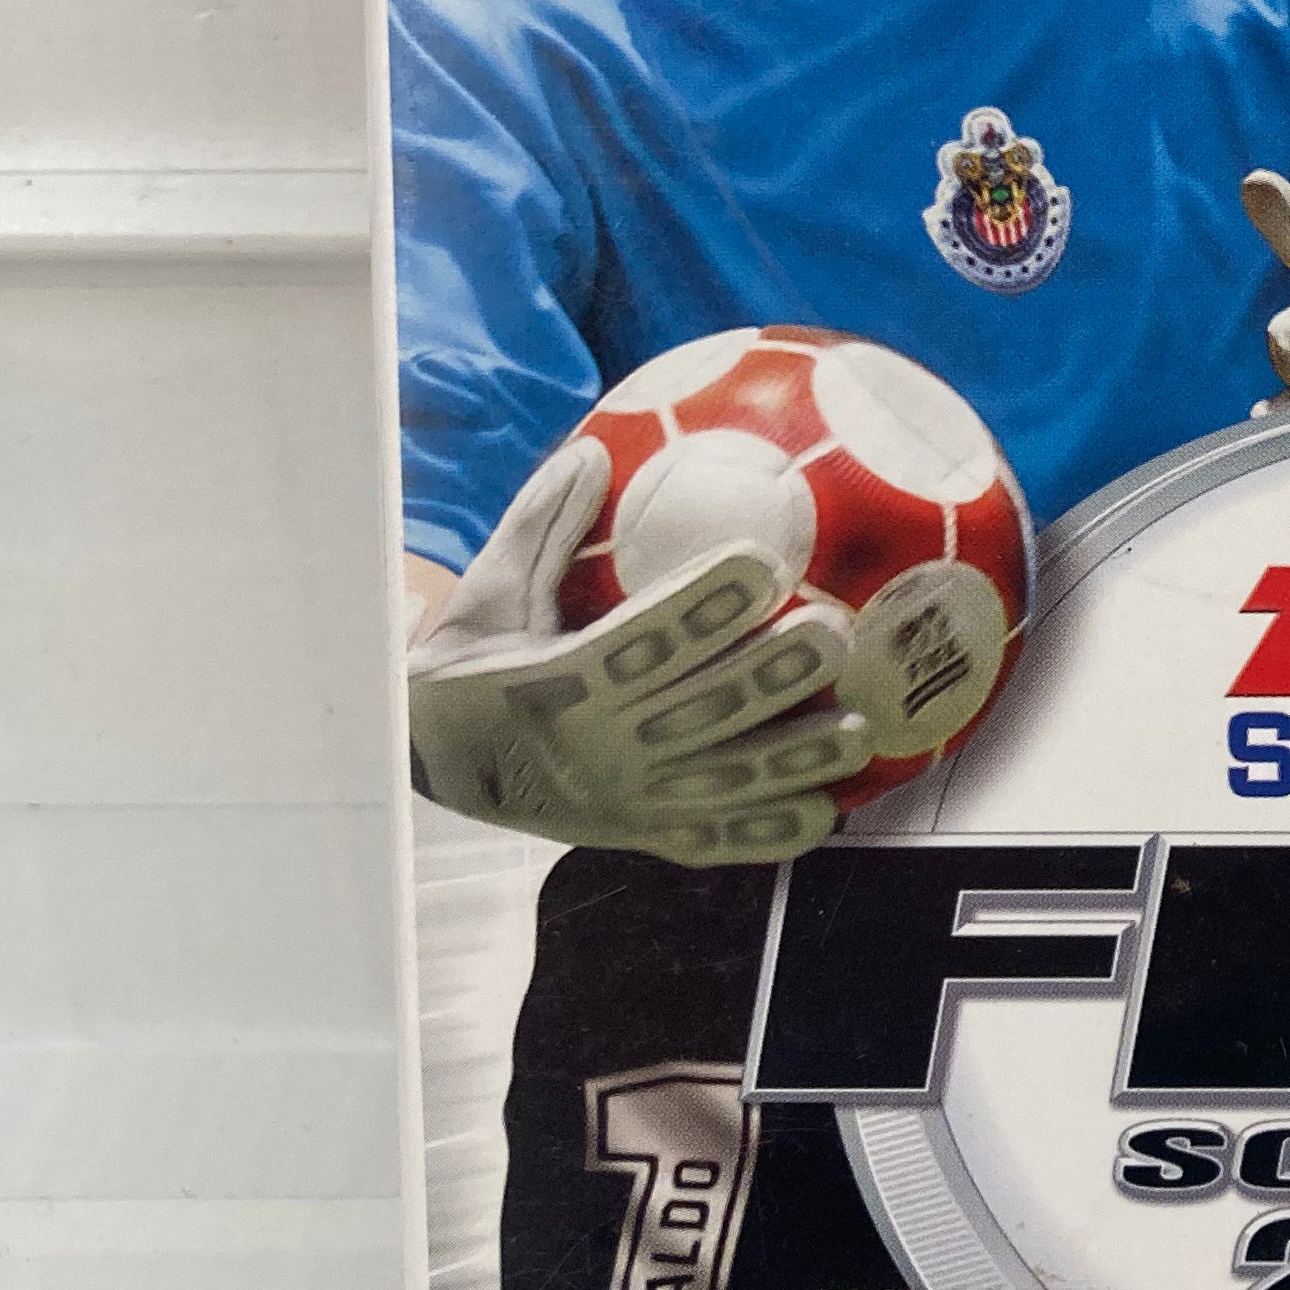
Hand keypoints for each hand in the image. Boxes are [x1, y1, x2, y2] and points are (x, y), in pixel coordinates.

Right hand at [406, 435, 873, 864]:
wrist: (431, 765)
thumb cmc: (468, 661)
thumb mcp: (489, 592)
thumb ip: (542, 523)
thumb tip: (595, 448)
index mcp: (553, 685)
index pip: (638, 640)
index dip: (700, 605)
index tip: (762, 561)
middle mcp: (594, 752)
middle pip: (696, 712)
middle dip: (770, 674)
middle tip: (834, 632)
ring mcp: (622, 803)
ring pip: (719, 783)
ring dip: (791, 758)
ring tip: (858, 730)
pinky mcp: (637, 836)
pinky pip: (710, 842)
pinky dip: (767, 833)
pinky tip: (826, 810)